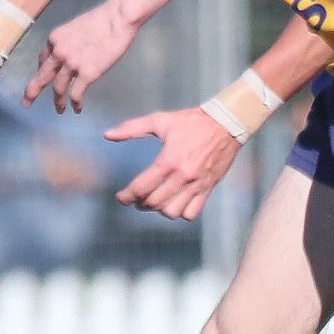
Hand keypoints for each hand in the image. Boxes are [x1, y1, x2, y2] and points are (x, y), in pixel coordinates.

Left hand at [22, 2, 136, 112]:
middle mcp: (58, 52)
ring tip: (59, 109)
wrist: (117, 18)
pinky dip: (75, 103)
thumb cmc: (102, 19)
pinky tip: (77, 108)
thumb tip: (70, 52)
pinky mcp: (87, 73)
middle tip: (27, 102)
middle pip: (42, 77)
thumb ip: (68, 41)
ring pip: (58, 88)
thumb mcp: (75, 27)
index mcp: (55, 39)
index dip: (41, 71)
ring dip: (58, 101)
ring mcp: (72, 63)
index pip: (43, 60)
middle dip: (32, 92)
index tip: (42, 79)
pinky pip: (76, 93)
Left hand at [104, 107, 241, 221]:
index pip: (141, 187)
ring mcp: (197, 185)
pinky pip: (192, 213)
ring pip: (172, 212)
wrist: (226, 123)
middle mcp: (183, 176)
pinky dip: (180, 213)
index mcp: (168, 160)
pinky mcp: (208, 188)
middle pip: (154, 202)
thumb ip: (131, 128)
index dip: (126, 196)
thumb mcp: (160, 120)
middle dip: (139, 203)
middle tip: (135, 199)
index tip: (121, 197)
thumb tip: (107, 135)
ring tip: (154, 201)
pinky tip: (174, 203)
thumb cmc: (192, 121)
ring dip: (159, 210)